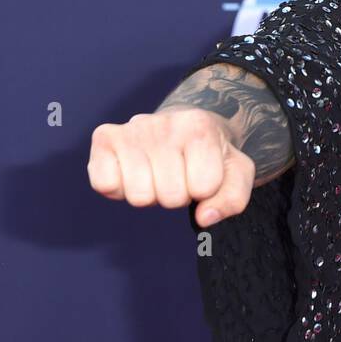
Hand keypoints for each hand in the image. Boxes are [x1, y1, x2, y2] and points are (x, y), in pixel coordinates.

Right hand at [87, 109, 255, 226]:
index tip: (201, 173)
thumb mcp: (235, 172)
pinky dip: (118, 189)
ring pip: (139, 196)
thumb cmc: (210, 154)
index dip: (204, 191)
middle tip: (177, 175)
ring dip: (150, 194)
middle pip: (171, 195)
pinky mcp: (105, 138)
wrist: (184, 126)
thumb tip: (204, 218)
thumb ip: (233, 198)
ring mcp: (133, 128)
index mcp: (200, 127)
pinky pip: (105, 184)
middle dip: (177, 195)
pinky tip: (131, 172)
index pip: (203, 187)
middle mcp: (165, 123)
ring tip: (157, 173)